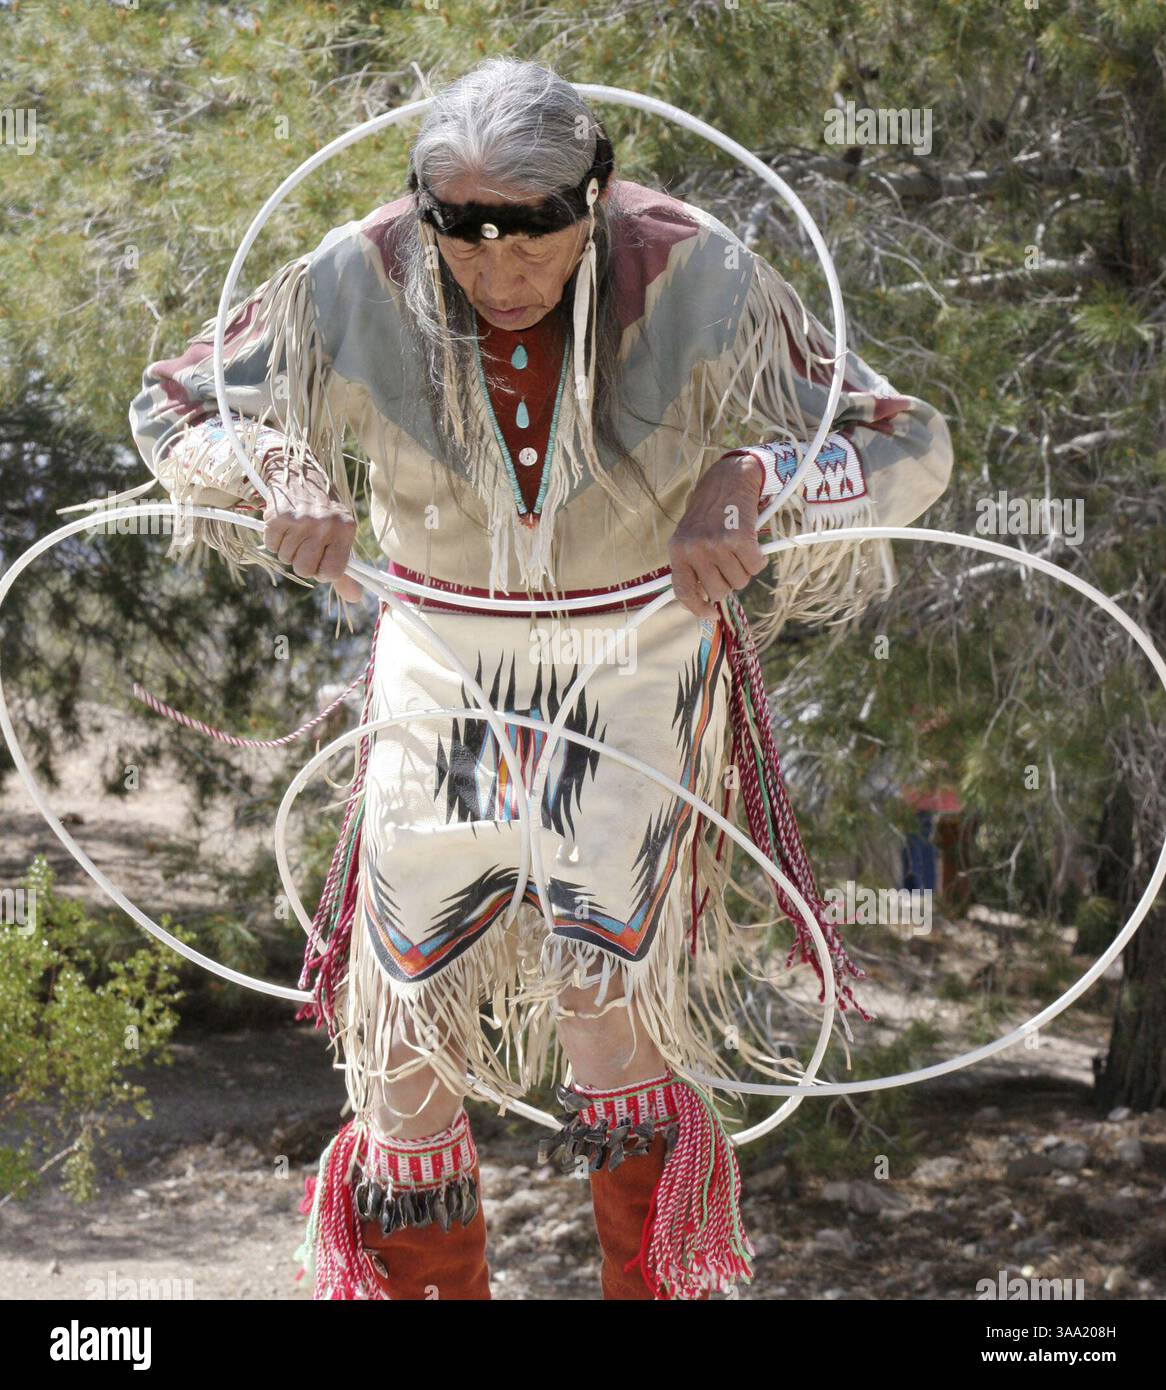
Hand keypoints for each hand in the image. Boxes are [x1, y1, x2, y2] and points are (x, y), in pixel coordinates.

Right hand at [261, 452, 361, 601]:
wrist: (299, 472)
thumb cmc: (324, 509)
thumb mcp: (340, 534)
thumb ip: (344, 567)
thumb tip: (354, 598)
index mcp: (345, 529)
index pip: (333, 573)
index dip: (323, 572)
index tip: (320, 561)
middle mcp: (325, 525)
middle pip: (305, 570)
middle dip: (301, 562)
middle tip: (304, 544)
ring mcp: (301, 520)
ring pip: (286, 558)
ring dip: (287, 548)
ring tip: (294, 529)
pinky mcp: (278, 516)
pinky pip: (271, 545)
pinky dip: (273, 539)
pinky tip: (282, 523)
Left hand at [667, 454, 768, 618]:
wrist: (730, 478)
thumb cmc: (711, 510)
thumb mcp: (690, 535)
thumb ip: (692, 565)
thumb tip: (702, 601)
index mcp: (678, 550)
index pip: (684, 593)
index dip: (698, 609)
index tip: (711, 615)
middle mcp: (694, 549)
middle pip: (719, 591)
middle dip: (729, 580)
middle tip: (730, 561)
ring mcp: (716, 545)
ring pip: (740, 581)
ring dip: (744, 568)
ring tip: (738, 547)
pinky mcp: (740, 539)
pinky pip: (755, 566)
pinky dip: (758, 558)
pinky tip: (751, 542)